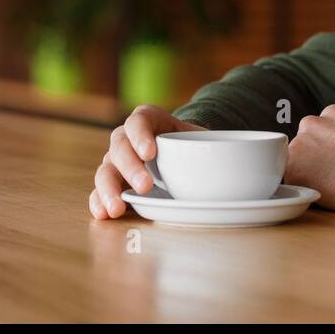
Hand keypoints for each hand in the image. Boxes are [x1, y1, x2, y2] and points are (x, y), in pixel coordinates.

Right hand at [89, 105, 208, 219]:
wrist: (187, 160)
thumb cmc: (195, 148)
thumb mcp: (206, 142)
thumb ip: (214, 148)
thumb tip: (236, 163)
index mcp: (151, 121)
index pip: (140, 120)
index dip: (141, 134)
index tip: (150, 152)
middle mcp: (129, 139)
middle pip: (120, 145)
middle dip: (130, 166)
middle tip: (145, 186)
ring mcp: (118, 161)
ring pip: (106, 169)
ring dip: (109, 188)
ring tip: (117, 208)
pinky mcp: (113, 183)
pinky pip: (99, 190)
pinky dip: (99, 201)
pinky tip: (104, 213)